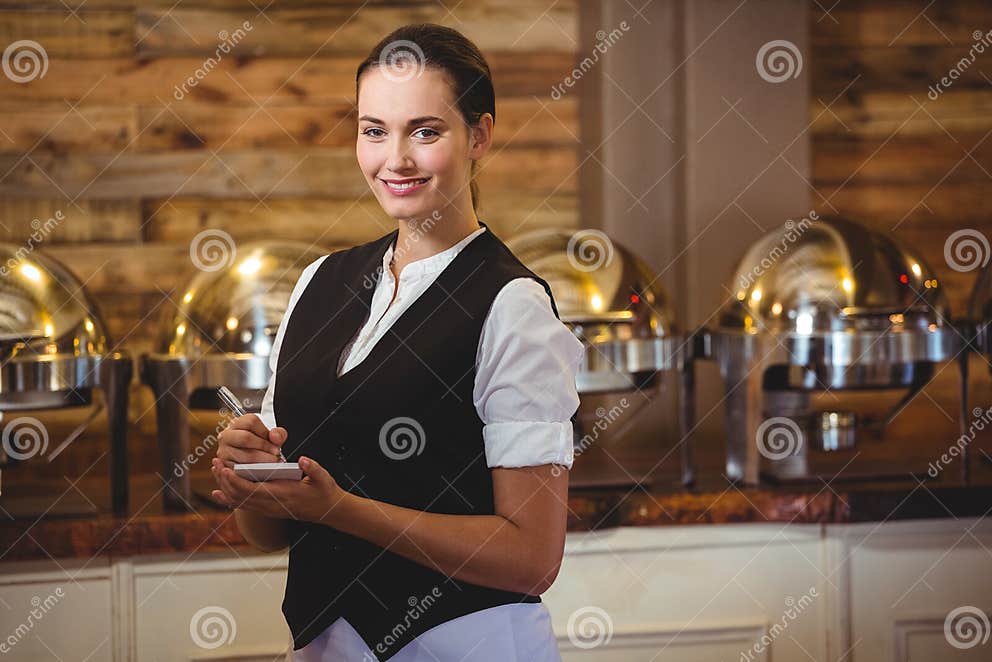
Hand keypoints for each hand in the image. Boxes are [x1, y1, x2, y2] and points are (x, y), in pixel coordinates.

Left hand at [210, 456, 350, 524]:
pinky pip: (244, 506)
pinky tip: (218, 492)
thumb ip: (313, 468)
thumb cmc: (323, 491)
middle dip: (225, 480)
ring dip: (225, 486)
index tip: (226, 468)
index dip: (236, 481)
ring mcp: (268, 509)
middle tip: (215, 463)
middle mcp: (272, 505)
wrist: (327, 510)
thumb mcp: (323, 478)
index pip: (253, 490)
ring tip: (216, 470)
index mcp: (283, 494)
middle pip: (241, 496)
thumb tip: (303, 459)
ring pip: (240, 501)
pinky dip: (229, 499)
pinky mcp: (267, 510)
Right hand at [215, 414, 285, 469]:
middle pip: (246, 438)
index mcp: (238, 423)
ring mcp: (223, 450)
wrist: (247, 455)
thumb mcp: (269, 436)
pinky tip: (262, 472)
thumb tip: (276, 437)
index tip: (276, 443)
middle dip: (264, 448)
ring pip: (242, 456)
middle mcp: (226, 435)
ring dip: (260, 462)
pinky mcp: (225, 465)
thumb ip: (278, 434)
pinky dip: (253, 472)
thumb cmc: (258, 444)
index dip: (265, 433)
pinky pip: (239, 470)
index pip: (251, 422)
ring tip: (272, 465)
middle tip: (276, 456)